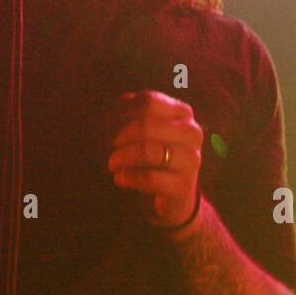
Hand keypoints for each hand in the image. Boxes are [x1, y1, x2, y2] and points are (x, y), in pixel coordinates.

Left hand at [106, 90, 202, 229]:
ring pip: (150, 151)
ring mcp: (191, 159)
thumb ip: (130, 114)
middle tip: (104, 146)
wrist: (172, 192)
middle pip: (146, 125)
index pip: (148, 102)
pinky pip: (150, 178)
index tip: (104, 124)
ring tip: (111, 163)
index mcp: (182, 112)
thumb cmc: (154, 153)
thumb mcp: (145, 130)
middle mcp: (192, 133)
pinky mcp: (184, 186)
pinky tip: (119, 177)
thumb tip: (112, 110)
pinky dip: (130, 177)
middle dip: (119, 135)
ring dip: (122, 156)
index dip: (122, 112)